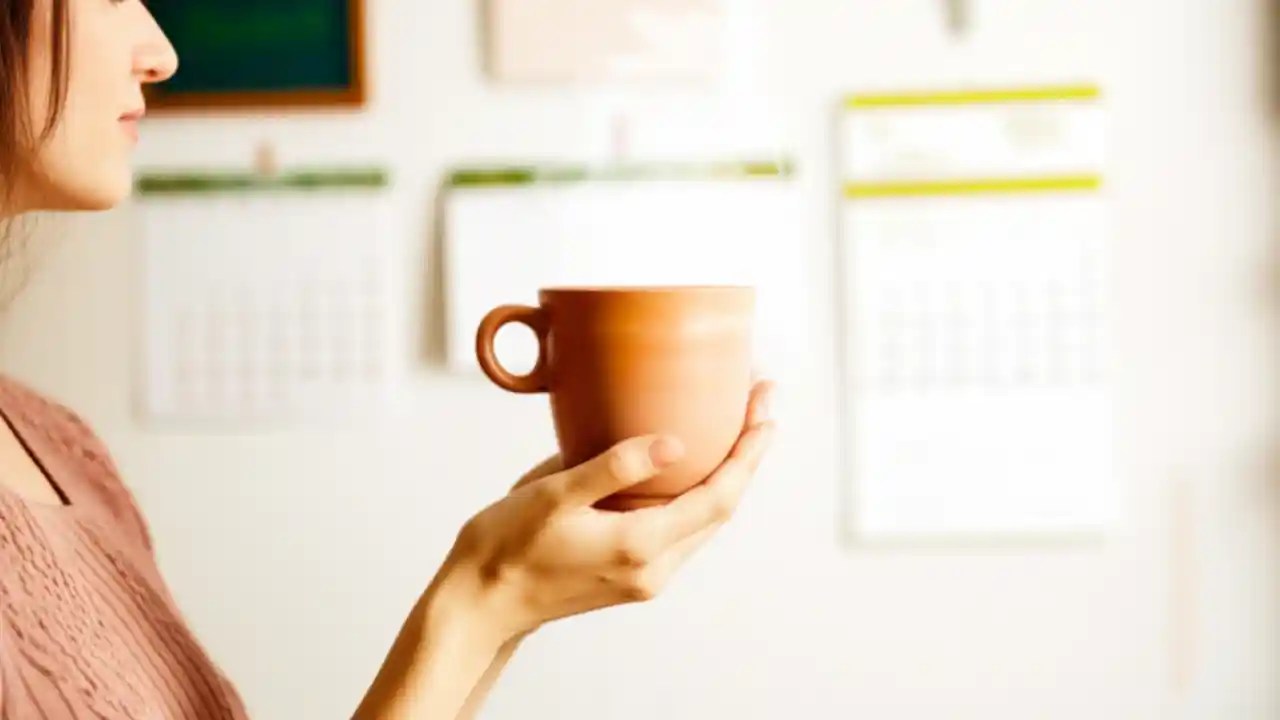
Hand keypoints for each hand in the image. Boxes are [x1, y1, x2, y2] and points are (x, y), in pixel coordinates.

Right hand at [448, 380, 774, 640]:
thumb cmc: (505, 546)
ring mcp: (645, 578)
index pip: (718, 496)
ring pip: (704, 522)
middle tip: (758, 403)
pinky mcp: (632, 577)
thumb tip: (674, 443)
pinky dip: (696, 495)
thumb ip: (615, 466)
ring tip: (734, 427)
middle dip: (746, 456)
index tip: (766, 410)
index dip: (749, 452)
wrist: (481, 602)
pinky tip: (690, 466)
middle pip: (722, 509)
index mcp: (640, 545)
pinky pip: (681, 530)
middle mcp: (653, 569)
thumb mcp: (555, 494)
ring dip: (725, 476)